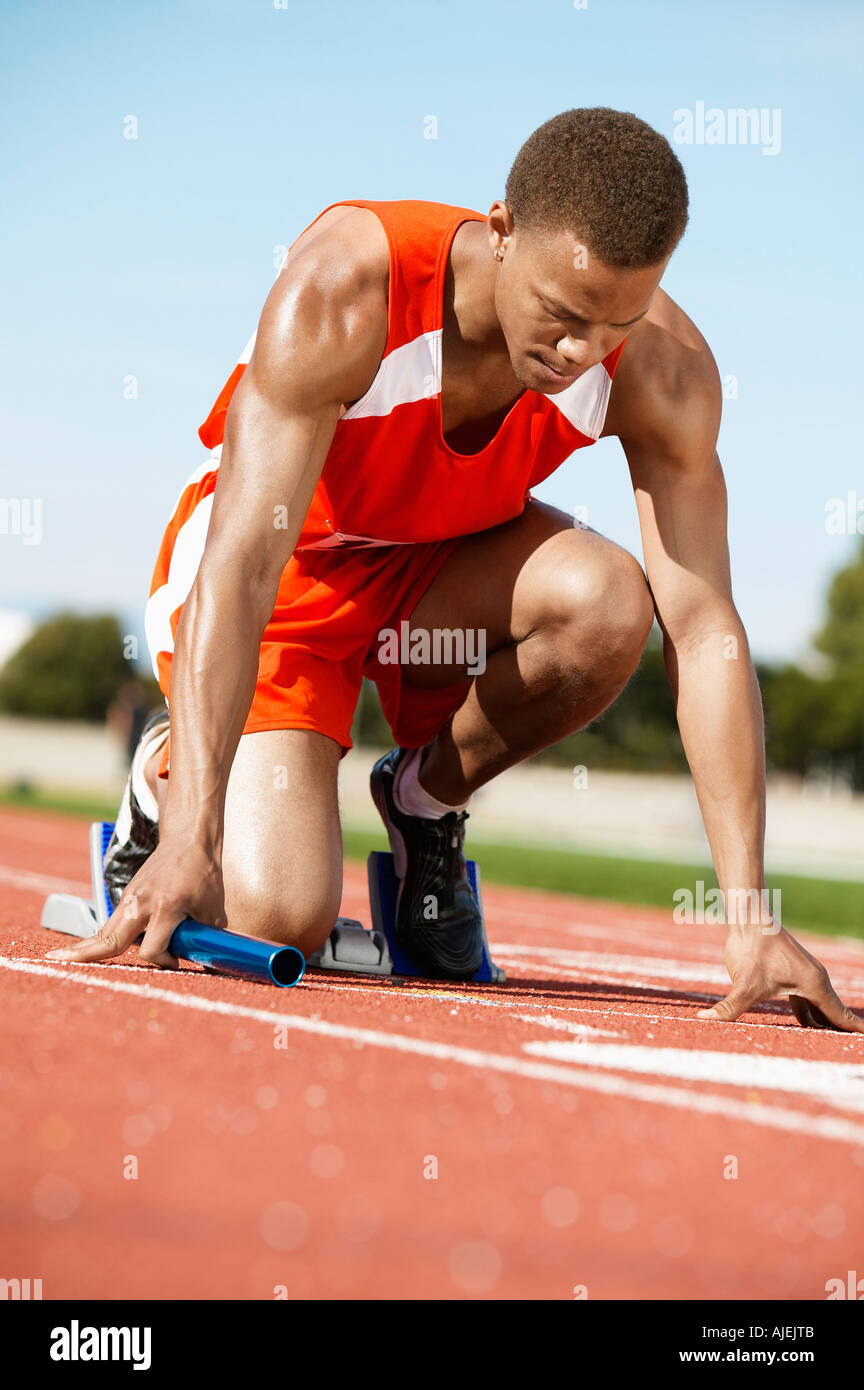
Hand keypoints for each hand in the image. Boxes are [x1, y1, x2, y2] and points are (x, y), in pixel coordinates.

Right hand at [46, 838, 226, 968]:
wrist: (188, 840)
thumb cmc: (204, 875)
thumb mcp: (214, 909)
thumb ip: (207, 939)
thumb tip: (210, 965)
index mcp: (166, 906)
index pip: (153, 949)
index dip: (164, 962)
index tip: (177, 962)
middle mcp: (141, 903)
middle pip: (110, 939)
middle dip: (88, 955)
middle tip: (59, 963)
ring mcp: (129, 899)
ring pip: (103, 932)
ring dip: (84, 948)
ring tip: (55, 958)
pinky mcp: (126, 898)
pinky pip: (110, 925)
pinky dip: (96, 940)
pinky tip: (78, 950)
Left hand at [698, 923, 863, 1030]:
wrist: (749, 918)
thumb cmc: (752, 949)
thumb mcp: (743, 983)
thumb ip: (728, 1007)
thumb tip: (703, 1019)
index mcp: (814, 986)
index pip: (839, 1016)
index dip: (853, 1030)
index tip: (861, 1041)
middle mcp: (815, 980)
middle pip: (834, 1013)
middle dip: (839, 1032)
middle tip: (843, 1051)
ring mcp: (805, 975)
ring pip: (821, 1006)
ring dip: (825, 1024)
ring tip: (829, 1044)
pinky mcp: (791, 973)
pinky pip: (807, 999)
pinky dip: (811, 1014)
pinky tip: (808, 1025)